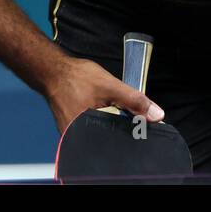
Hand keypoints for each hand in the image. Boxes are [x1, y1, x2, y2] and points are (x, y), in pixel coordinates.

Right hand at [44, 55, 164, 132]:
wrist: (53, 72)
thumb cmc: (77, 77)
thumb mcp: (111, 86)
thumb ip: (134, 101)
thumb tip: (156, 115)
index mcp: (90, 130)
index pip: (120, 139)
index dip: (131, 129)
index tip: (133, 117)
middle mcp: (79, 138)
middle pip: (110, 138)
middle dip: (118, 125)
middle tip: (109, 104)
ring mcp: (74, 136)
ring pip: (101, 134)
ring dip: (108, 122)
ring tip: (98, 103)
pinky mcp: (71, 132)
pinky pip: (91, 130)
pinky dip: (98, 121)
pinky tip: (95, 107)